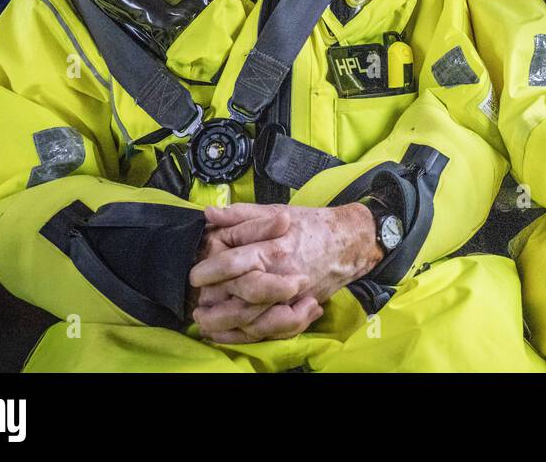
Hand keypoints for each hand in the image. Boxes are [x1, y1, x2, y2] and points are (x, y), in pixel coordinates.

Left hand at [188, 203, 380, 342]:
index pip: (234, 263)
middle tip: (197, 305)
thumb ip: (241, 214)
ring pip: (256, 321)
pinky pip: (271, 330)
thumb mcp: (276, 211)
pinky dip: (249, 335)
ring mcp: (293, 297)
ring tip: (205, 322)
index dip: (210, 270)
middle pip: (243, 300)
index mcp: (273, 249)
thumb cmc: (311, 225)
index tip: (195, 275)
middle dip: (216, 306)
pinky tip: (229, 333)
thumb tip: (209, 213)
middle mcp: (282, 276)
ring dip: (227, 326)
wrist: (350, 241)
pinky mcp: (299, 309)